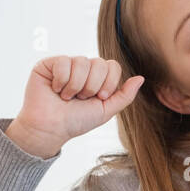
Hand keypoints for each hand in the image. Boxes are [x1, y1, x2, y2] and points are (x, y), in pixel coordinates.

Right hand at [7, 56, 143, 157]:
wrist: (50, 128)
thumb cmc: (76, 121)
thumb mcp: (105, 111)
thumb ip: (125, 96)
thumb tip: (141, 78)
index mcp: (97, 77)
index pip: (113, 66)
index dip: (108, 83)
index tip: (99, 98)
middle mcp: (83, 68)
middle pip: (99, 63)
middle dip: (92, 86)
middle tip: (80, 99)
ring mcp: (66, 64)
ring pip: (81, 61)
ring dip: (75, 86)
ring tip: (67, 97)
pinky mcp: (49, 64)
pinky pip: (63, 62)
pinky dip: (61, 80)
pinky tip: (56, 89)